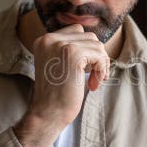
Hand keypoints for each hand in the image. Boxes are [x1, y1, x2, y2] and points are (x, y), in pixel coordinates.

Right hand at [15, 24, 109, 146]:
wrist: (48, 114)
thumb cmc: (56, 95)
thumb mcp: (59, 65)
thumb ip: (70, 50)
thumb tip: (96, 42)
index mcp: (44, 40)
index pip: (76, 31)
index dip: (87, 50)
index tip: (85, 71)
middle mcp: (49, 38)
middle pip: (89, 36)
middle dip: (96, 57)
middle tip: (92, 78)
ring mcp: (60, 44)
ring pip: (96, 44)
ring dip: (100, 64)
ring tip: (92, 82)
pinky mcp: (73, 54)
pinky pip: (100, 55)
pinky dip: (102, 69)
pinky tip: (93, 84)